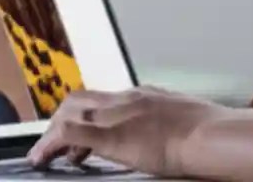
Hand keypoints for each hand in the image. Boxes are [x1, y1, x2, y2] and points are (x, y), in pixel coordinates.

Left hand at [26, 87, 225, 176]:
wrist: (210, 135)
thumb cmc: (209, 132)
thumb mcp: (184, 118)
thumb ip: (168, 120)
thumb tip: (171, 131)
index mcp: (142, 96)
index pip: (102, 100)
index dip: (84, 115)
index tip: (78, 133)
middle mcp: (124, 100)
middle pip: (79, 101)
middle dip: (61, 120)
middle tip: (54, 145)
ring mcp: (116, 117)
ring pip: (70, 113)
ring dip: (53, 133)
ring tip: (44, 154)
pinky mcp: (112, 138)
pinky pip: (73, 134)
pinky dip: (53, 143)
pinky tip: (43, 156)